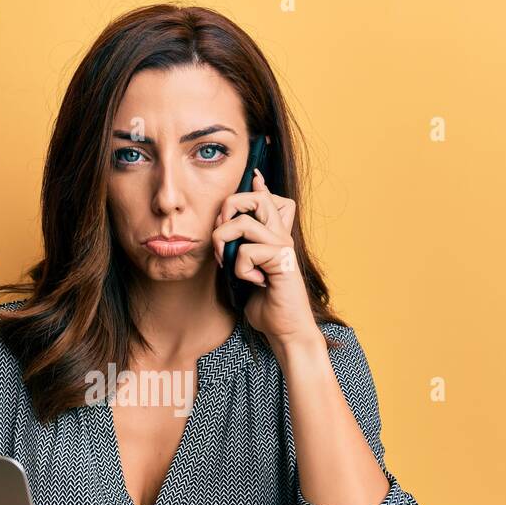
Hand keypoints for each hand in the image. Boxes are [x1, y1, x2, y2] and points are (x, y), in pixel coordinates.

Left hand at [212, 168, 322, 351]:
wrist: (284, 330)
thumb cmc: (265, 305)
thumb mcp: (244, 273)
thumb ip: (237, 252)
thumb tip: (223, 232)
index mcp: (274, 235)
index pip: (270, 198)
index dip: (258, 184)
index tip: (253, 174)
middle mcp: (281, 235)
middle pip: (257, 196)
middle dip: (228, 207)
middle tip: (221, 230)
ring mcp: (283, 246)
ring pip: (244, 221)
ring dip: (224, 242)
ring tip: (228, 263)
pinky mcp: (281, 260)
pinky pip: (246, 252)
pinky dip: (239, 270)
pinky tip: (253, 282)